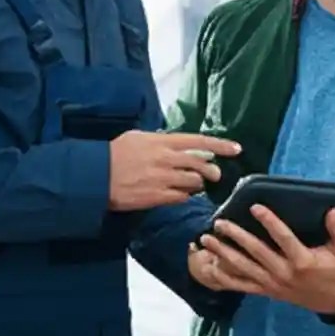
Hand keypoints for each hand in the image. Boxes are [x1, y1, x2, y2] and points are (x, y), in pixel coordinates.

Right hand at [108, 131, 240, 210]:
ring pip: (194, 183)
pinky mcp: (158, 197)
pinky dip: (184, 196)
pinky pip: (182, 197)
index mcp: (163, 142)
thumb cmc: (116, 153)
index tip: (236, 149)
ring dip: (196, 184)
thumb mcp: (139, 137)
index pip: (200, 141)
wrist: (98, 176)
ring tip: (190, 184)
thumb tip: (176, 142)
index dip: (220, 145)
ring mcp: (164, 179)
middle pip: (202, 165)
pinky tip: (178, 194)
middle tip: (213, 175)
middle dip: (212, 171)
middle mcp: (167, 159)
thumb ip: (161, 140)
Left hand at [197, 205, 334, 314]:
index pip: (282, 237)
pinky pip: (243, 285)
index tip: (254, 207)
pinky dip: (226, 277)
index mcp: (302, 261)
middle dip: (236, 235)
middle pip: (256, 251)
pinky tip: (211, 266)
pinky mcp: (267, 291)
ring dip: (224, 253)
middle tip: (220, 222)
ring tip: (207, 239)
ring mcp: (273, 284)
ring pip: (244, 267)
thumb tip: (333, 210)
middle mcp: (284, 273)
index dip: (268, 221)